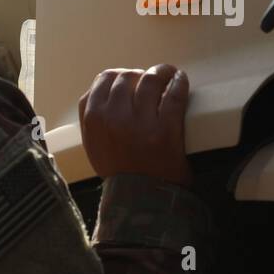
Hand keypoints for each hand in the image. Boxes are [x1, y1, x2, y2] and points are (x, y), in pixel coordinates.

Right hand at [78, 64, 192, 185]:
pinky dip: (178, 82)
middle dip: (140, 74)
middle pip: (126, 76)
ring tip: (169, 73)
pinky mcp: (166, 128)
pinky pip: (173, 94)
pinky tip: (180, 80)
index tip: (130, 79)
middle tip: (151, 79)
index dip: (118, 76)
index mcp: (93, 120)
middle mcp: (113, 117)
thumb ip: (92, 120)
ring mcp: (140, 122)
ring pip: (150, 80)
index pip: (102, 81)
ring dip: (161, 72)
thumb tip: (103, 91)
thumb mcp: (93, 147)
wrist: (141, 202)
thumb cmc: (120, 174)